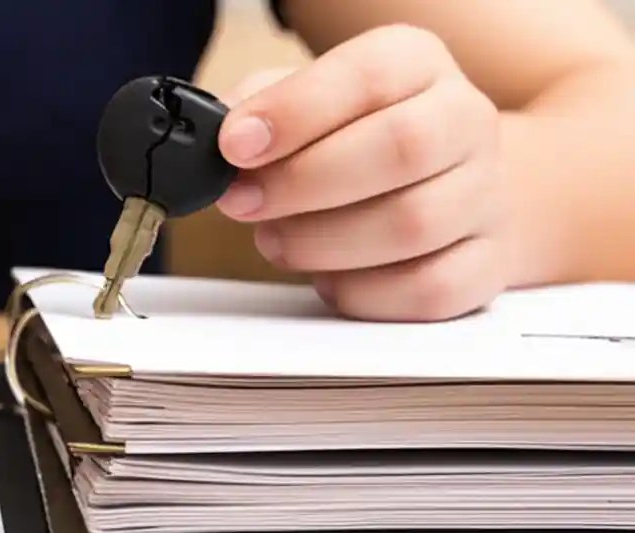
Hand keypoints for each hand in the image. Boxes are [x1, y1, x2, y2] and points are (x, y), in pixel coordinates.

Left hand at [214, 24, 508, 320]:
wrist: (452, 181)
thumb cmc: (358, 139)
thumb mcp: (307, 100)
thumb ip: (259, 109)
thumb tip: (217, 141)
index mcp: (417, 65)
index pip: (369, 75)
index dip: (295, 112)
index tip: (235, 145)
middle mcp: (464, 121)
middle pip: (401, 149)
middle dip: (303, 184)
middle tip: (243, 203)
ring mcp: (486, 195)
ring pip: (414, 224)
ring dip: (323, 242)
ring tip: (275, 241)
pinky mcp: (489, 263)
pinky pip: (430, 289)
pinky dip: (364, 293)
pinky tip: (328, 279)